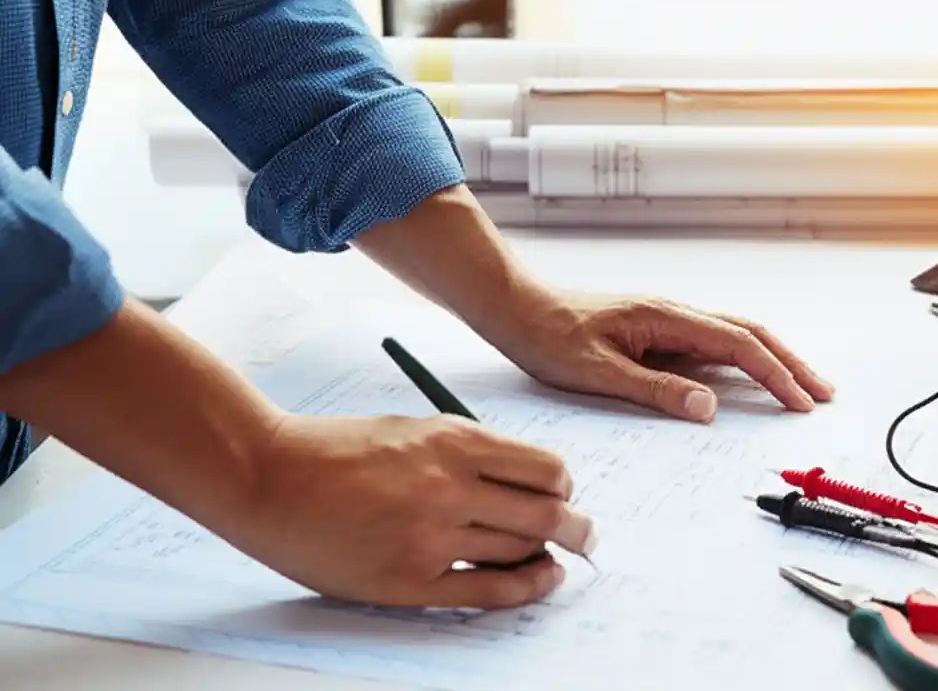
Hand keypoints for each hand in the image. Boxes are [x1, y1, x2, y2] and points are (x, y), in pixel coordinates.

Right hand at [229, 413, 593, 608]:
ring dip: (548, 558)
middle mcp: (451, 487)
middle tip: (585, 535)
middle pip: (546, 515)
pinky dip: (524, 590)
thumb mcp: (414, 428)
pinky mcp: (409, 581)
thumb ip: (470, 453)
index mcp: (454, 440)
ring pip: (522, 553)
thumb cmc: (338, 449)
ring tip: (554, 560)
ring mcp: (431, 537)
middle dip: (577, 528)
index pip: (546, 469)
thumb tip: (525, 484)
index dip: (564, 487)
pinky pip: (488, 593)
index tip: (563, 495)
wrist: (268, 476)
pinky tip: (538, 582)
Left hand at [492, 290, 834, 422]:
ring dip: (772, 361)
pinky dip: (743, 363)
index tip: (801, 402)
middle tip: (822, 394)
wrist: (517, 309)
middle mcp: (675, 315)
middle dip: (790, 364)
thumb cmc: (549, 336)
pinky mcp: (658, 336)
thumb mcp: (598, 372)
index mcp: (667, 319)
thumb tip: (708, 408)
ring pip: (735, 338)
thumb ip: (654, 390)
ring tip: (800, 387)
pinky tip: (751, 380)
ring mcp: (669, 324)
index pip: (739, 345)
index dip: (775, 375)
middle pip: (750, 335)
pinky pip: (712, 347)